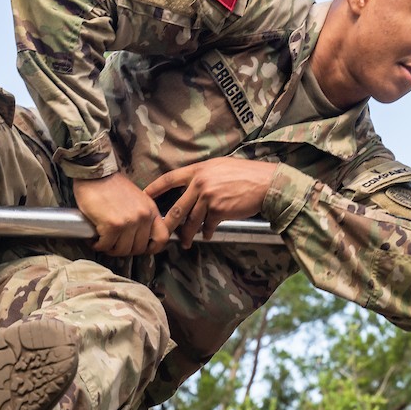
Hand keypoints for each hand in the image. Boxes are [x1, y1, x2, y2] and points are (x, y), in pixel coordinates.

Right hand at [72, 173, 170, 255]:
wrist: (95, 173)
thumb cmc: (110, 185)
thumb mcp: (137, 199)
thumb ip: (141, 216)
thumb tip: (138, 237)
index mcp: (151, 210)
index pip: (162, 237)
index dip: (152, 248)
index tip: (140, 249)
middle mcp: (143, 217)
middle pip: (138, 248)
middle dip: (124, 249)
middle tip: (114, 244)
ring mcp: (129, 222)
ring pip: (122, 250)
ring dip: (110, 248)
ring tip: (103, 241)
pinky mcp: (112, 225)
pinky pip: (106, 245)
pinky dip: (98, 245)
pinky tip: (94, 239)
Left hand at [144, 158, 276, 248]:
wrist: (267, 184)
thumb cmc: (246, 174)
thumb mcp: (220, 167)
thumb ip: (203, 175)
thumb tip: (192, 187)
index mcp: (198, 170)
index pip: (169, 179)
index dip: (154, 188)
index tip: (143, 196)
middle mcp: (200, 183)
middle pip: (177, 208)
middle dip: (169, 224)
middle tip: (162, 233)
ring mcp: (208, 198)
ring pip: (191, 221)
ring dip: (188, 234)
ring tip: (186, 242)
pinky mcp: (218, 211)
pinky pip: (207, 226)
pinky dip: (207, 233)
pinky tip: (208, 235)